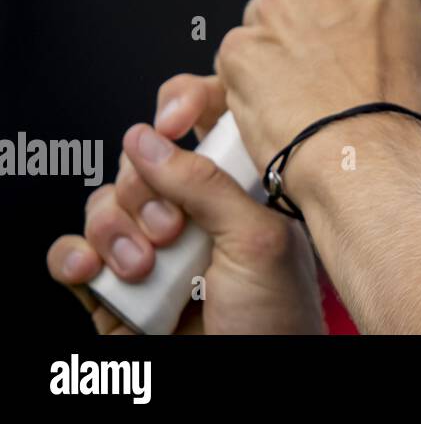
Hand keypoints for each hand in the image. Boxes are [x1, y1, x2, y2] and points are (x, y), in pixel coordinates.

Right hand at [46, 73, 324, 334]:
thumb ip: (205, 184)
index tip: (172, 120)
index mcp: (239, 187)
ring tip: (146, 267)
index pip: (204, 119)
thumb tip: (148, 137)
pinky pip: (76, 253)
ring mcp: (154, 246)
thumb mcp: (257, 240)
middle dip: (145, 191)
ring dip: (115, 232)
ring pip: (105, 204)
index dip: (183, 106)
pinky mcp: (119, 286)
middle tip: (172, 230)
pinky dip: (76, 257)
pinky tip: (95, 270)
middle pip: (140, 162)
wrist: (250, 382)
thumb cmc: (278, 320)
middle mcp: (194, 211)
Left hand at [215, 0, 420, 173]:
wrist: (363, 169)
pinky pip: (243, 51)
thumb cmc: (405, 122)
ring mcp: (277, 10)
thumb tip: (406, 25)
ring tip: (313, 87)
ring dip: (286, 39)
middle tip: (338, 41)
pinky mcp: (240, 49)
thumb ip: (411, 22)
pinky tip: (285, 103)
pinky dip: (256, 75)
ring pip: (272, 9)